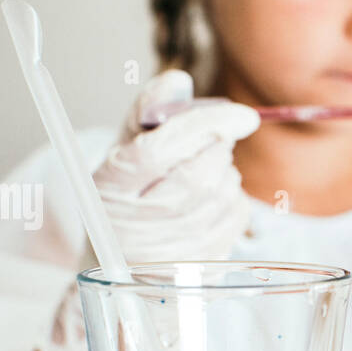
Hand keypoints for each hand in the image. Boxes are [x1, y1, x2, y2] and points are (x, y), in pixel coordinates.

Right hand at [39, 70, 259, 350]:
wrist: (122, 269)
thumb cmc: (126, 200)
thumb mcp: (122, 152)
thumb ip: (147, 112)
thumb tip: (178, 81)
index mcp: (110, 187)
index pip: (160, 149)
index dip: (204, 126)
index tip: (241, 114)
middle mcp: (137, 225)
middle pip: (198, 175)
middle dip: (218, 147)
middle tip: (212, 140)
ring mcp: (171, 252)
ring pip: (223, 194)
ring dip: (226, 170)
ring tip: (205, 169)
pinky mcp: (200, 267)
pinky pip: (236, 216)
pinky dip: (234, 196)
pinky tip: (212, 197)